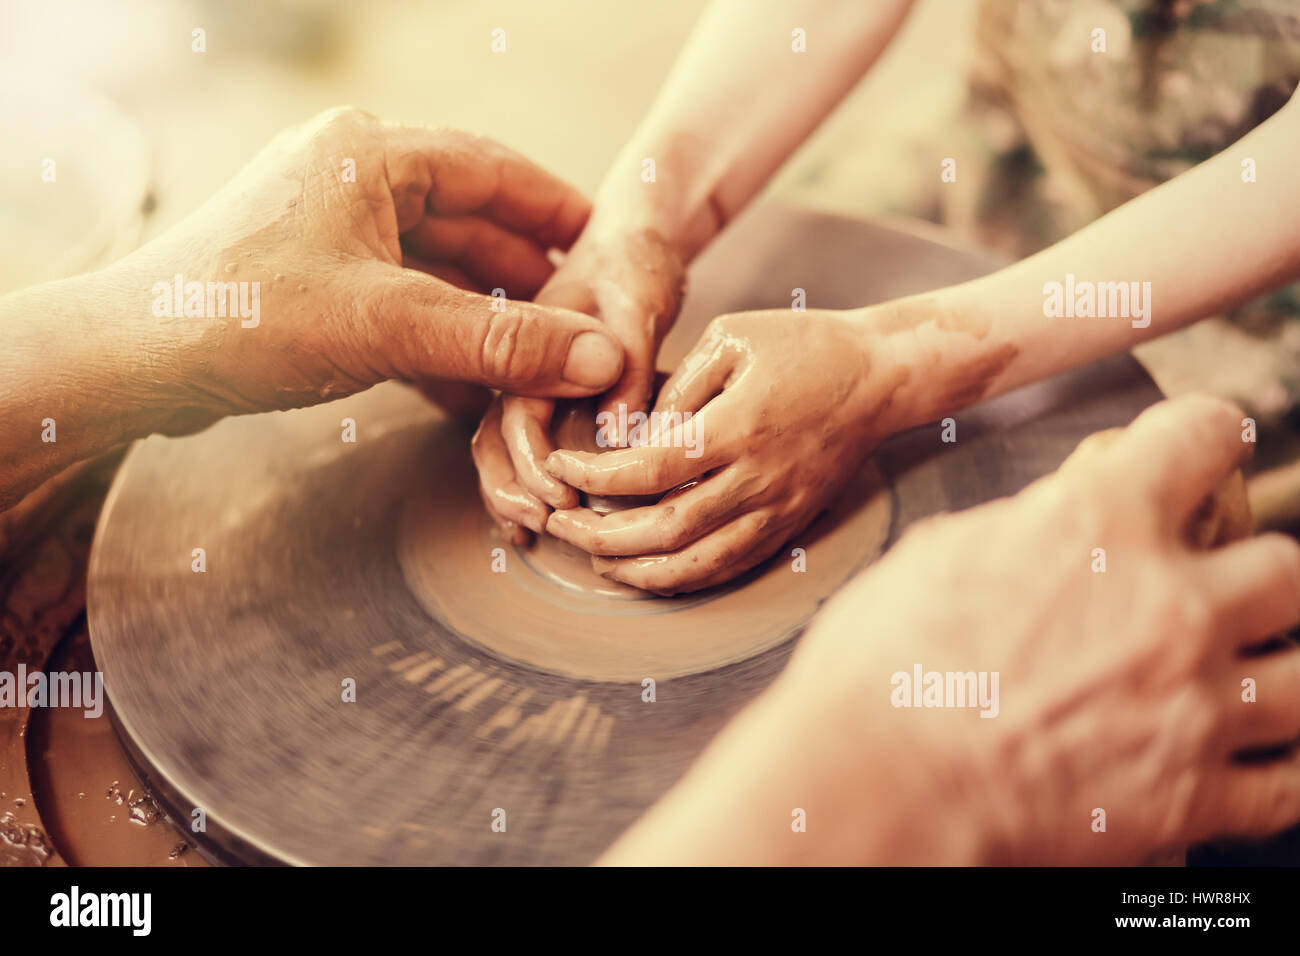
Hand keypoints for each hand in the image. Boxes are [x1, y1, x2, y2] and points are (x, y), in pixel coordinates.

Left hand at [105, 107, 624, 430]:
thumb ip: (503, 344)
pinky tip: (475, 391)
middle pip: (470, 224)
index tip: (608, 249)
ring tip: (541, 368)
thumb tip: (605, 358)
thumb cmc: (244, 316)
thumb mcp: (390, 326)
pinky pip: (402, 305)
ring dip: (486, 322)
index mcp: (370, 154)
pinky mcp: (315, 284)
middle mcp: (352, 179)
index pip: (494, 170)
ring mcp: (332, 233)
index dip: (558, 213)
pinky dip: (440, 344)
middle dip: (527, 282)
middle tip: (583, 326)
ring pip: (437, 272)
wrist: (132, 364)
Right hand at [472, 227, 684, 541]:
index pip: (517, 414)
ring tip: (533, 535)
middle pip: (494, 439)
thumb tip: (619, 433)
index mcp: (528, 341)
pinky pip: (526, 443)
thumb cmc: (636, 258)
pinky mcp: (545, 393)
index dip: (533, 462)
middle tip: (544, 526)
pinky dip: (528, 480)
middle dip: (511, 489)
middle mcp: (517, 366)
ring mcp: (526, 381)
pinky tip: (545, 514)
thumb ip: (628, 361)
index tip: (561, 496)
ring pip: (502, 446)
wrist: (633, 233)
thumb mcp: (639, 300)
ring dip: (513, 491)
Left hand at [543, 308, 907, 592]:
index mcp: (738, 427)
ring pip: (696, 564)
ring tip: (594, 561)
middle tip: (559, 526)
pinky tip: (648, 573)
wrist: (882, 377)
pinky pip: (729, 568)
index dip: (594, 478)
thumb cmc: (803, 345)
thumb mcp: (731, 337)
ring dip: (637, 572)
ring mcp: (777, 511)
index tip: (560, 467)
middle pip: (664, 530)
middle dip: (600, 537)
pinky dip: (682, 579)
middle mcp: (758, 480)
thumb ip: (677, 389)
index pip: (648, 470)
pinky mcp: (788, 526)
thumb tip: (634, 441)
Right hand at [604, 395, 1299, 863]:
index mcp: (1098, 525)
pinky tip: (1250, 765)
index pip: (1198, 440)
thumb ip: (1016, 530)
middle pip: (1281, 569)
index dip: (1208, 434)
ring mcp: (1192, 705)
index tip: (1210, 443)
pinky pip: (1286, 789)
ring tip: (1240, 682)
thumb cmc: (880, 672)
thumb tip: (1043, 524)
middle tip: (1216, 590)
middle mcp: (1168, 604)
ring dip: (1272, 675)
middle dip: (1253, 574)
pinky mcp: (1192, 798)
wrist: (878, 786)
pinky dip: (1273, 775)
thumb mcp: (935, 557)